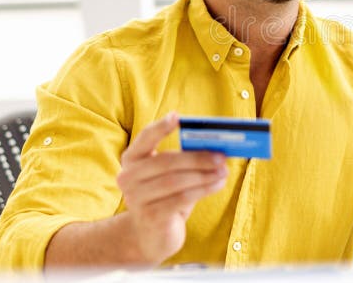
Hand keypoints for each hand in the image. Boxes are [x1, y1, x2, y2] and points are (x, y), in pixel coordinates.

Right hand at [116, 112, 226, 264]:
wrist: (151, 235)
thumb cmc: (165, 197)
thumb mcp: (171, 175)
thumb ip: (184, 160)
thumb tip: (216, 147)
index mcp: (132, 160)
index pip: (144, 139)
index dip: (160, 128)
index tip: (177, 116)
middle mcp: (128, 177)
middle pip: (167, 162)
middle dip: (197, 158)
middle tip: (221, 156)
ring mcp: (136, 198)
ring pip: (176, 181)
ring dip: (205, 175)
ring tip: (224, 171)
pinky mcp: (150, 216)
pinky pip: (182, 198)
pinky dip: (204, 189)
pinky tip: (218, 184)